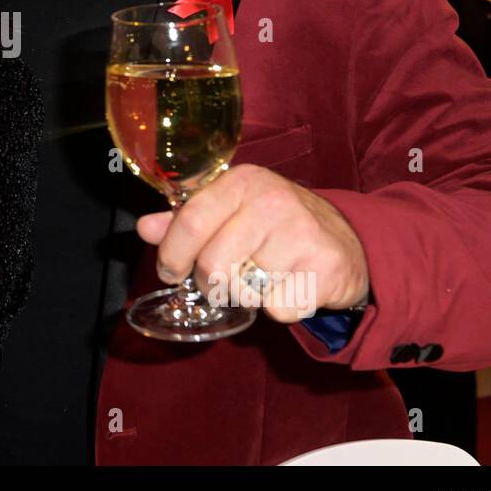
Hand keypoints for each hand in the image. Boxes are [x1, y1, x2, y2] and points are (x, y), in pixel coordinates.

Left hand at [136, 164, 368, 321]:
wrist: (345, 241)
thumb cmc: (276, 226)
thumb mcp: (231, 211)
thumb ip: (185, 219)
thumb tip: (145, 228)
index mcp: (241, 181)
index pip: (189, 222)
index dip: (172, 255)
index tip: (171, 271)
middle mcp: (271, 200)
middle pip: (212, 264)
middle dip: (210, 282)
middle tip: (224, 278)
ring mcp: (300, 232)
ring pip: (242, 290)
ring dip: (246, 295)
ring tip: (262, 276)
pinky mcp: (324, 267)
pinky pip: (278, 309)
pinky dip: (279, 308)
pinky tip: (290, 286)